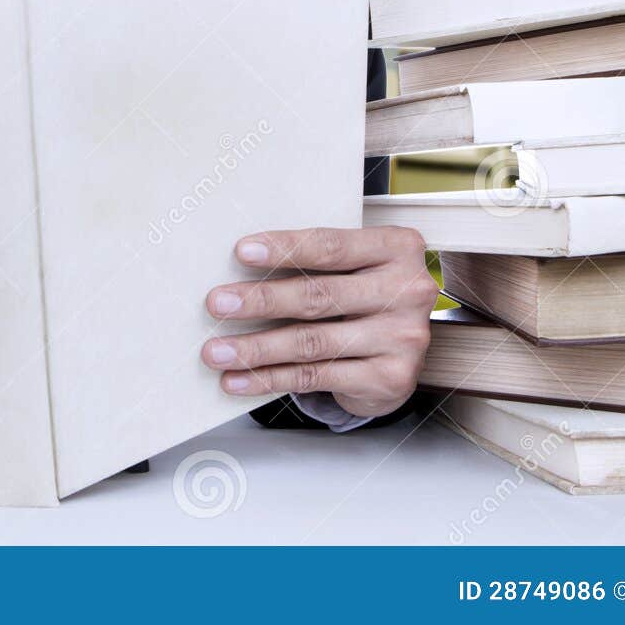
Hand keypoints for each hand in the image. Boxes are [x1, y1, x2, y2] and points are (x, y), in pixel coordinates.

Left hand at [201, 226, 437, 418]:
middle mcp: (406, 292)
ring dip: (256, 348)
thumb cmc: (365, 296)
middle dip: (261, 301)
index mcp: (397, 248)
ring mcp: (401, 337)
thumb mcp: (355, 267)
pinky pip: (316, 376)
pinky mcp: (389, 377)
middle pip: (319, 295)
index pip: (332, 246)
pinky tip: (240, 379)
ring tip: (218, 350)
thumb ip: (316, 263)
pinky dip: (270, 378)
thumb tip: (241, 269)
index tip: (242, 251)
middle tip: (218, 303)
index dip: (285, 248)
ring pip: (312, 342)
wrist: (401, 351)